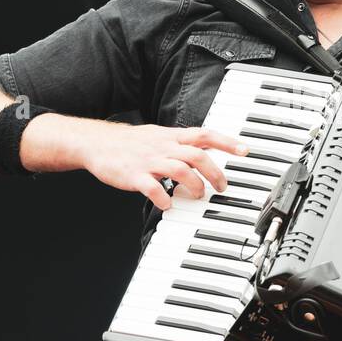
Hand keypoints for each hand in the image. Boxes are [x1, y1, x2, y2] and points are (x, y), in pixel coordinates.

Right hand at [78, 123, 247, 210]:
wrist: (96, 143)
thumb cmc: (130, 142)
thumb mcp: (159, 135)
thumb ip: (182, 142)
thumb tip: (206, 145)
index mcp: (171, 137)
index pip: (204, 135)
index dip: (226, 142)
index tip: (244, 150)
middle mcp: (163, 147)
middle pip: (197, 155)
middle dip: (214, 173)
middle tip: (221, 187)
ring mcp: (148, 161)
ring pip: (179, 170)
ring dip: (194, 185)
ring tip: (196, 196)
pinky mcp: (134, 176)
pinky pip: (153, 188)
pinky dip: (164, 198)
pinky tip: (168, 204)